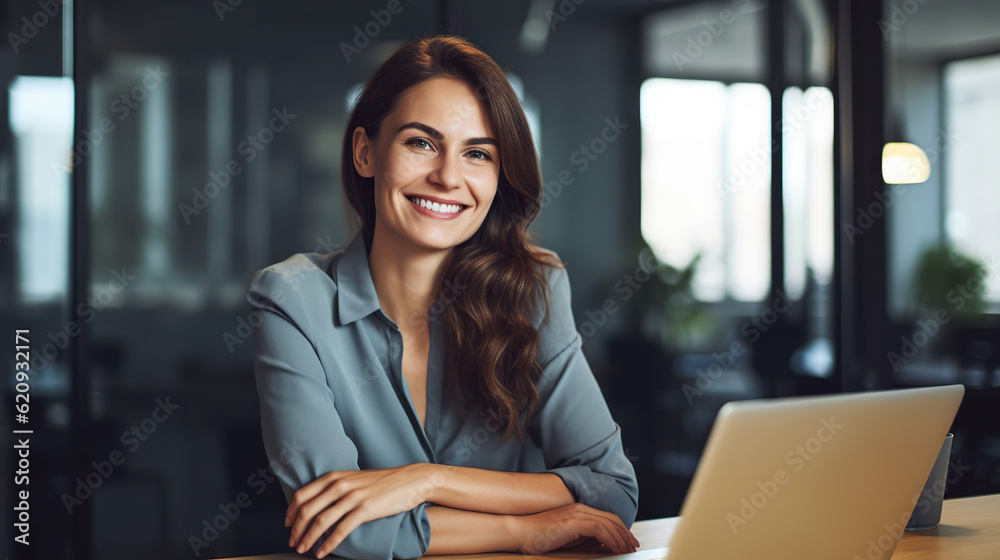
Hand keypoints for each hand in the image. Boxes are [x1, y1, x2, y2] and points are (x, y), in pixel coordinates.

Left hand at [286, 463, 440, 556]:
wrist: (410, 480)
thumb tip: (318, 504)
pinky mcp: (365, 510)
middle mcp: (340, 485)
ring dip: (307, 538)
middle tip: (292, 542)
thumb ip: (336, 487)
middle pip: (307, 510)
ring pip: (321, 521)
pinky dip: (328, 544)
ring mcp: (352, 497)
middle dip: (296, 529)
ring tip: (303, 549)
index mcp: (334, 477)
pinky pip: (340, 530)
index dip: (291, 512)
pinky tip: (322, 552)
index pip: (302, 495)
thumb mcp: (354, 479)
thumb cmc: (382, 482)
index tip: (287, 525)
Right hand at [511, 503, 638, 554]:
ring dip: (621, 538)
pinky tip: (615, 549)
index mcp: (579, 510)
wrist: (521, 531)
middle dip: (625, 534)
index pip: (607, 517)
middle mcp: (580, 508)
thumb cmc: (540, 537)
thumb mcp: (567, 537)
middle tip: (633, 546)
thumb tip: (601, 546)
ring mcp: (577, 513)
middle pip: (612, 519)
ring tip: (627, 550)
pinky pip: (600, 530)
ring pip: (608, 524)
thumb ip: (583, 538)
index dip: (620, 529)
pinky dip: (610, 540)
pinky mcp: (574, 521)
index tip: (628, 541)